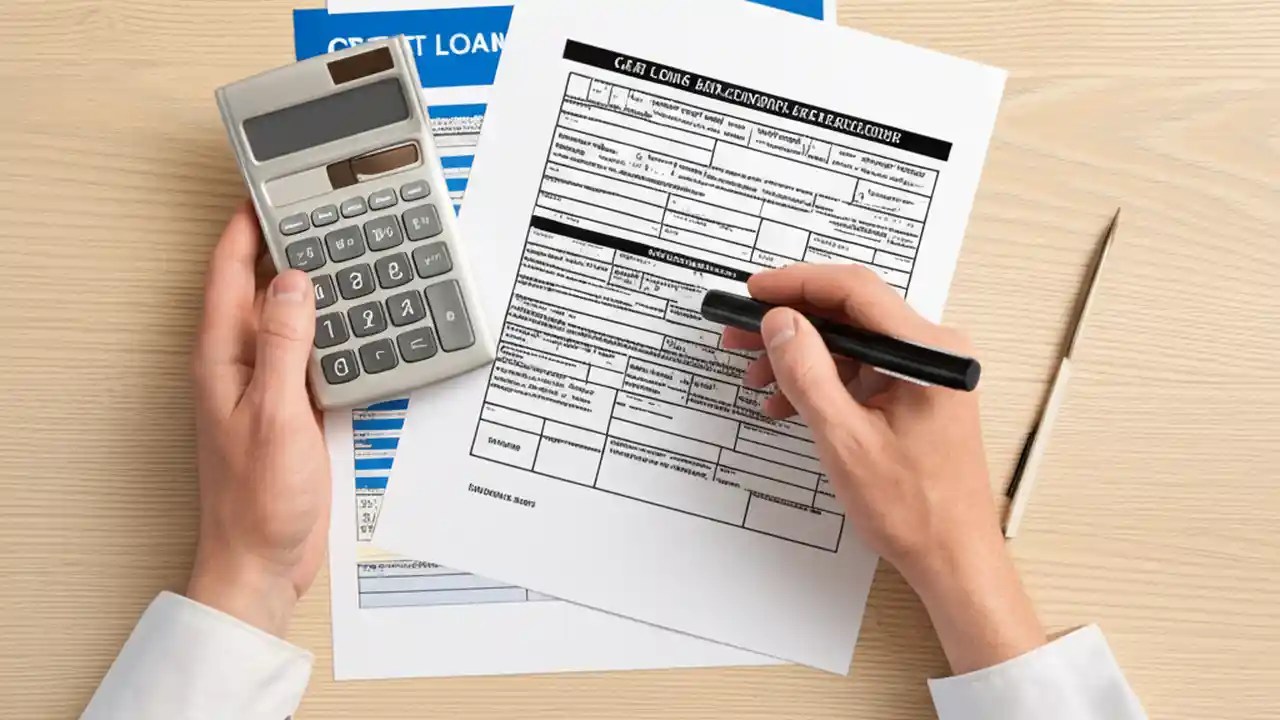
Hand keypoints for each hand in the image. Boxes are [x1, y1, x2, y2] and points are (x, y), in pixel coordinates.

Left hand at [187, 202, 329, 636]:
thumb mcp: (275, 413)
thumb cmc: (258, 501)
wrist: (265, 560)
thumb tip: (292, 281)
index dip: (246, 225)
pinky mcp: (292, 407)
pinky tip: (360, 323)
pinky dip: (335, 331)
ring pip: (291, 318)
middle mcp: (240, 364)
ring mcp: (266, 385)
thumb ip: (284, 344)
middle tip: (324, 211)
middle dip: (288, 245)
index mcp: (222, 357)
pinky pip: (313, 353)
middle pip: (261, 286)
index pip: (228, 272)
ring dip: (317, 288)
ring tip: (350, 254)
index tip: (270, 189)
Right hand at [723, 264, 1043, 673]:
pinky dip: (822, 379)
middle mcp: (934, 353)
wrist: (952, 558)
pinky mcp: (916, 394)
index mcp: (928, 353)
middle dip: (791, 322)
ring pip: (851, 342)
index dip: (797, 284)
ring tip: (755, 375)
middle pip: (851, 312)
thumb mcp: (845, 439)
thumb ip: (809, 373)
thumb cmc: (914, 509)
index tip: (754, 291)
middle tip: (741, 333)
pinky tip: (786, 401)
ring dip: (801, 355)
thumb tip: (780, 323)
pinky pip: (861, 370)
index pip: (856, 291)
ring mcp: (926, 373)